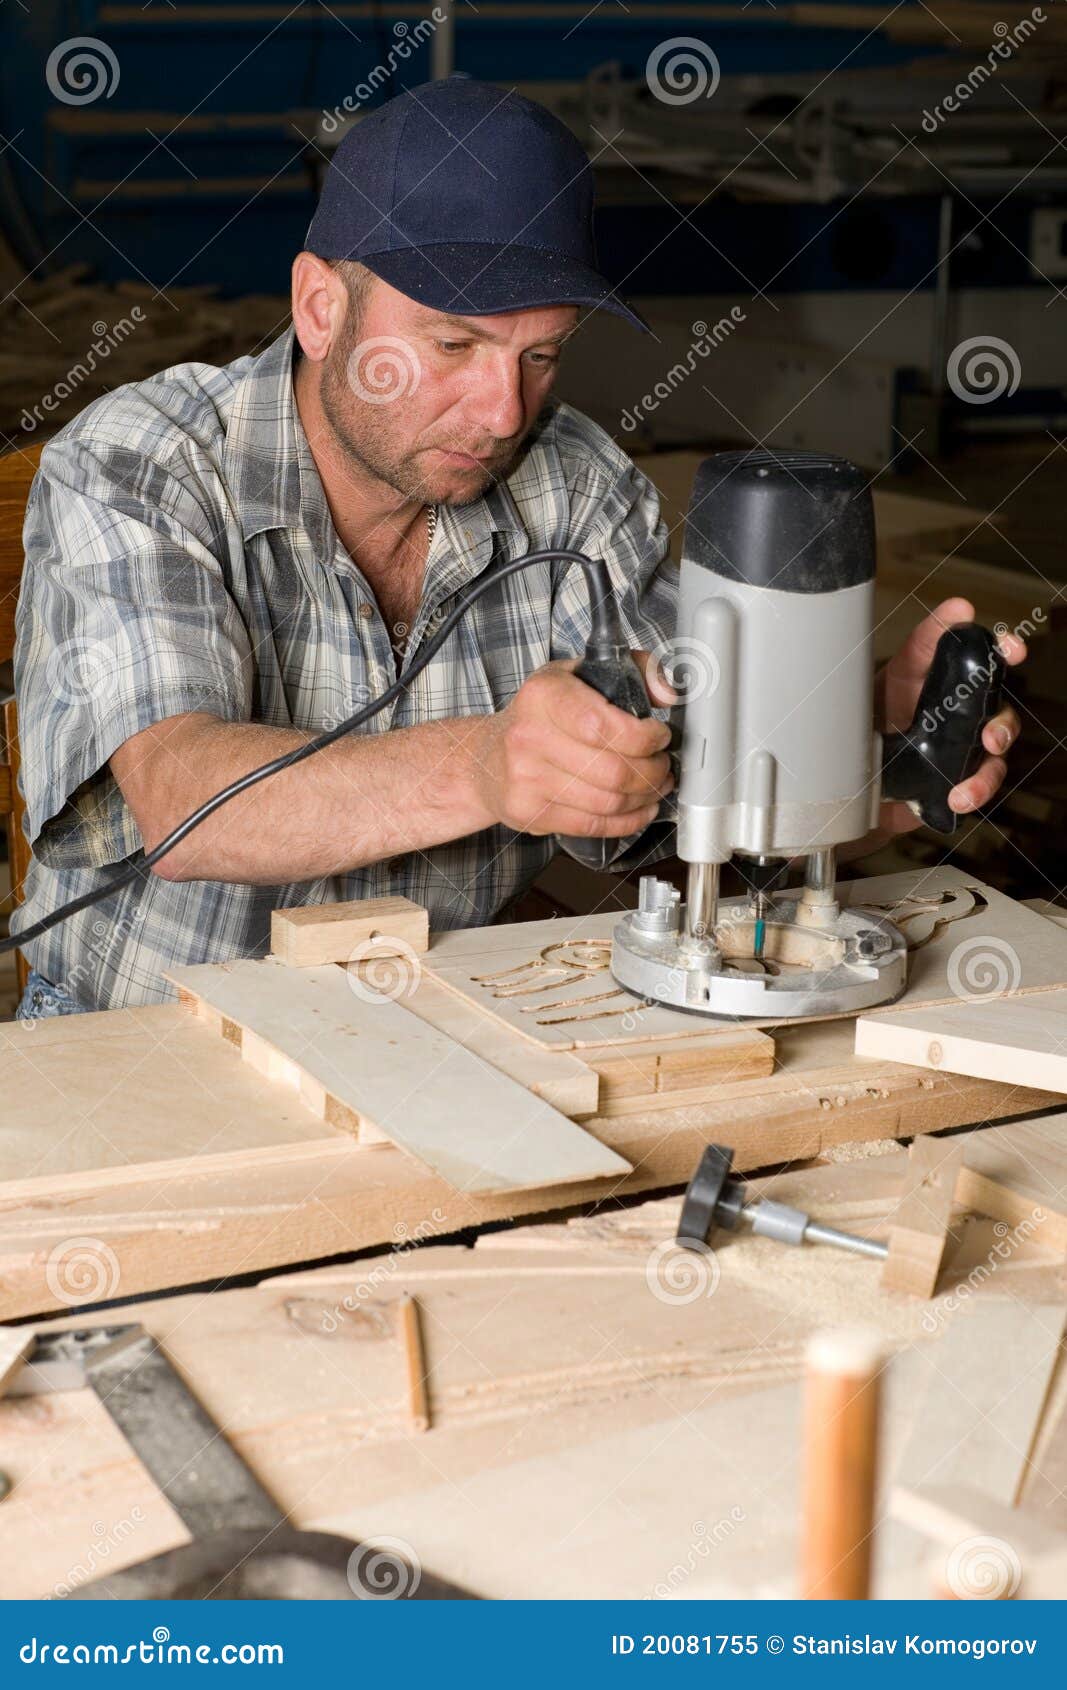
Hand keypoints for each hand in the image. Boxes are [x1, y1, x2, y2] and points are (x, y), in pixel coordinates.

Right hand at [472, 656, 673, 838]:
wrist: (484, 759)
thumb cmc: (537, 717)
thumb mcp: (573, 677)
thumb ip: (628, 672)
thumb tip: (667, 691)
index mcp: (543, 696)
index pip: (603, 725)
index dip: (644, 737)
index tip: (658, 736)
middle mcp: (529, 737)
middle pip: (613, 769)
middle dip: (653, 771)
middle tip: (663, 765)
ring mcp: (526, 779)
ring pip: (608, 802)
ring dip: (645, 797)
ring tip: (655, 785)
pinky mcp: (529, 813)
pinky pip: (593, 825)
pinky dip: (628, 821)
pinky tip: (639, 808)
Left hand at [875, 597, 1024, 834]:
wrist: (855, 772)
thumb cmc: (877, 713)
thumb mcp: (894, 675)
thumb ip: (923, 644)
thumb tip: (960, 606)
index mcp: (951, 683)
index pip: (988, 661)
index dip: (1006, 651)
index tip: (1013, 649)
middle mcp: (964, 714)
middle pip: (1001, 714)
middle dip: (1003, 726)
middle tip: (990, 737)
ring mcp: (963, 750)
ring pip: (995, 758)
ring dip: (988, 774)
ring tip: (966, 788)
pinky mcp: (956, 781)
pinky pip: (977, 787)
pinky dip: (973, 795)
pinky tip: (957, 800)